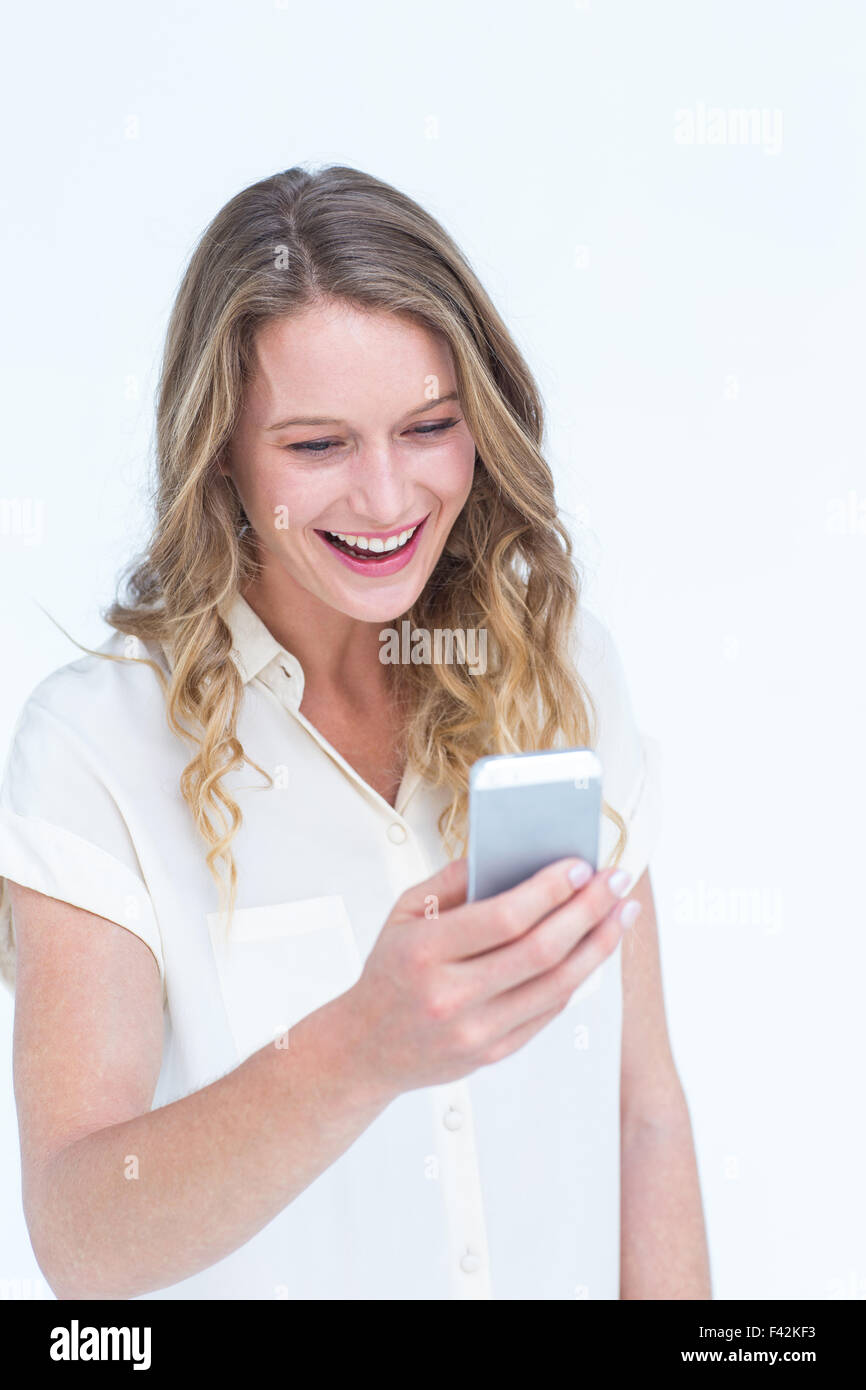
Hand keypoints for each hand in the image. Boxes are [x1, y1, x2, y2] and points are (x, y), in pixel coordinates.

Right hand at [338, 857, 640, 1095]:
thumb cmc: (391, 970)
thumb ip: (454, 880)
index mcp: (424, 952)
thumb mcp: (404, 913)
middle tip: (616, 881)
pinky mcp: (495, 1053)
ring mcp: (476, 1031)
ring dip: (599, 944)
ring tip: (622, 913)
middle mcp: (451, 996)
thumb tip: (512, 852)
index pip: (503, 918)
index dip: (549, 890)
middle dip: (589, 910)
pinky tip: (594, 947)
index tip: (580, 865)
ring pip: (557, 985)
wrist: (367, 1048)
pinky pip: (550, 1010)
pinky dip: (578, 975)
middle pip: (541, 951)